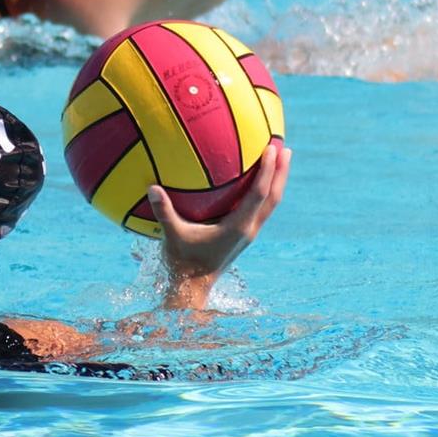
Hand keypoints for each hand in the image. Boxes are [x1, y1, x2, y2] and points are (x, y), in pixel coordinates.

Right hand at [147, 141, 290, 308]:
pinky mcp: (243, 236)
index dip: (267, 171)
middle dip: (281, 172)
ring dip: (277, 182)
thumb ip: (164, 212)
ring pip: (270, 204)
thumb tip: (151, 187)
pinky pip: (260, 209)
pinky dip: (263, 192)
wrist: (193, 288)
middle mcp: (248, 230)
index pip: (259, 194)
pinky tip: (255, 181)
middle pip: (273, 197)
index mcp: (237, 227)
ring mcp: (248, 233)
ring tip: (280, 160)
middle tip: (285, 148)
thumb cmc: (183, 263)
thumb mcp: (172, 236)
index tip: (272, 149)